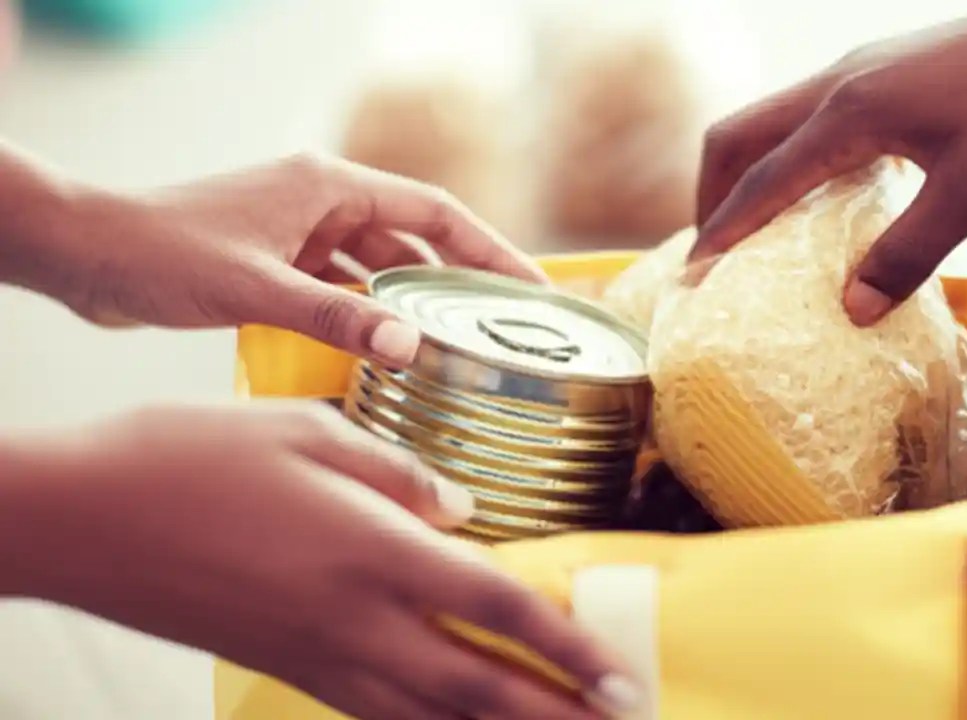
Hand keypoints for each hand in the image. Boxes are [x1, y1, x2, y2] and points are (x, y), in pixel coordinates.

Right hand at [0, 401, 636, 719]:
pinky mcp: (285, 670)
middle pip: (479, 689)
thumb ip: (396, 470)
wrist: (82, 518)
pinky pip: (376, 714)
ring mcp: (317, 655)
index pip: (497, 610)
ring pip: (431, 718)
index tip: (622, 675)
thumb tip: (462, 506)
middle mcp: (354, 618)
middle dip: (557, 716)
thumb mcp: (303, 429)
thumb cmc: (188, 456)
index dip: (570, 649)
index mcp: (372, 549)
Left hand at [31, 153, 547, 367]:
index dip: (488, 249)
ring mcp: (298, 233)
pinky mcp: (275, 262)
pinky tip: (380, 354)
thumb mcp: (256, 289)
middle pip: (413, 242)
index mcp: (329, 187)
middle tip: (500, 329)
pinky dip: (363, 318)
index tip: (530, 286)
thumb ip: (334, 318)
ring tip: (451, 348)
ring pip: (376, 270)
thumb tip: (409, 346)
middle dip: (456, 284)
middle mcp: (321, 203)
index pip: (435, 213)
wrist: (85, 255)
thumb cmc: (161, 252)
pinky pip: (339, 290)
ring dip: (407, 305)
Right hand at [690, 0, 966, 324]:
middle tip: (711, 252)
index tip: (693, 278)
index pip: (762, 183)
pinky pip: (808, 113)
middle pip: (739, 135)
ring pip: (771, 118)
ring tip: (753, 228)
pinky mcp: (887, 65)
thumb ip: (908, 254)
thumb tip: (852, 311)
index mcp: (849, 114)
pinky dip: (788, 156)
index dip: (723, 234)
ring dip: (748, 172)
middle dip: (712, 195)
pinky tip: (824, 190)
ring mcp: (862, 66)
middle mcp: (840, 82)